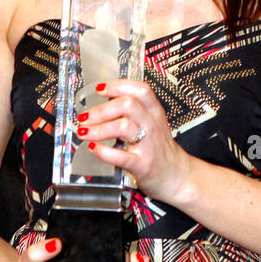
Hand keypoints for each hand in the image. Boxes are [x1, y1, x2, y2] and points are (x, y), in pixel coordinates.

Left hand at [77, 79, 196, 204]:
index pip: (140, 90)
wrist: (176, 175)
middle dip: (101, 110)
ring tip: (84, 132)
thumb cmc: (159, 149)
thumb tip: (104, 102)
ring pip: (123, 127)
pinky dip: (102, 151)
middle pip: (128, 105)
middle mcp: (152, 125)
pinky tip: (93, 147)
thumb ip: (133, 112)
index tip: (99, 89)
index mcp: (154, 112)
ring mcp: (148, 144)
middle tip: (86, 117)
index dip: (118, 86)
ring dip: (98, 129)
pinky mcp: (142, 164)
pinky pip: (120, 156)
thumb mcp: (152, 123)